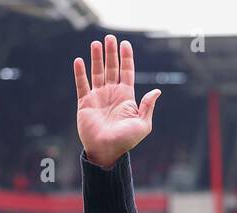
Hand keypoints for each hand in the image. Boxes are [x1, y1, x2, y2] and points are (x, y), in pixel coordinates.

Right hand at [73, 35, 160, 168]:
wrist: (106, 151)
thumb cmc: (126, 141)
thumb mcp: (142, 125)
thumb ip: (147, 106)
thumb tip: (157, 91)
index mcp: (126, 98)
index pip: (126, 73)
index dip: (126, 58)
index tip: (125, 44)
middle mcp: (112, 95)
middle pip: (112, 68)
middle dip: (111, 53)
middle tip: (109, 38)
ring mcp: (98, 97)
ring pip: (97, 72)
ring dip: (96, 58)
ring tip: (96, 43)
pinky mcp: (85, 103)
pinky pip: (82, 85)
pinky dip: (80, 73)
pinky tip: (79, 60)